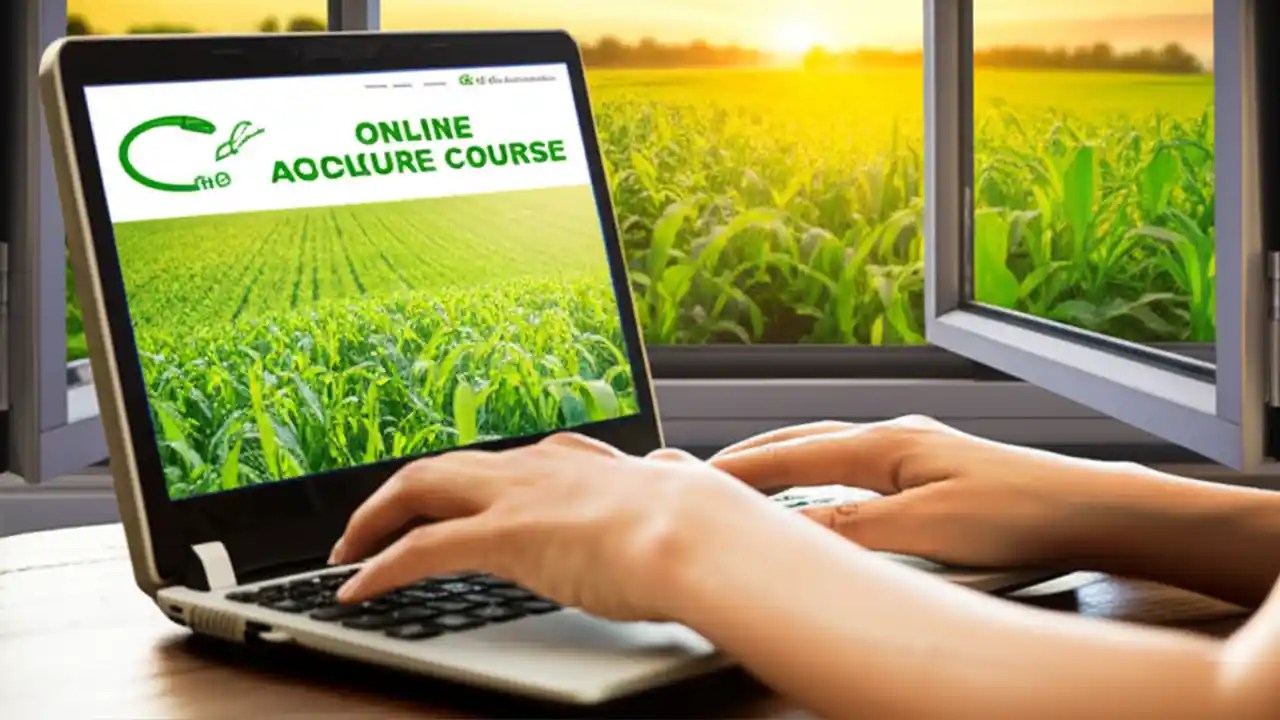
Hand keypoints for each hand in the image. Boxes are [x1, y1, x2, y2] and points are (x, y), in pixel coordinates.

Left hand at [329, 433, 781, 619]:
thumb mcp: (678, 490)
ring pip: (418, 491)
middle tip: (368, 526)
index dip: (462, 485)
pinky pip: (420, 549)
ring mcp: (515, 497)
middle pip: (443, 467)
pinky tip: (356, 588)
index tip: (447, 501)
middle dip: (397, 495)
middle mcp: (535, 467)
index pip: (498, 465)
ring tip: (348, 551)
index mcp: (574, 460)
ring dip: (374, 521)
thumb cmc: (701, 524)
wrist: (701, 538)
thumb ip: (664, 478)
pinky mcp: (501, 536)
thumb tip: (673, 469)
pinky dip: (380, 567)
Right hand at [710, 415, 1152, 568]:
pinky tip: (825, 494)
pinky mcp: (933, 468)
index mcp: (885, 445)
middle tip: (712, 473)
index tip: (700, 477)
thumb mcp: (926, 528)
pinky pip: (855, 467)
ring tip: (755, 480)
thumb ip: (855, 528)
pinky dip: (820, 476)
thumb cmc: (1017, 512)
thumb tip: (794, 529)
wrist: (1087, 507)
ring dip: (786, 463)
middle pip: (804, 442)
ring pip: (829, 451)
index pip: (792, 457)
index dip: (742, 469)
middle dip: (755, 456)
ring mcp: (915, 449)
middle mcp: (894, 438)